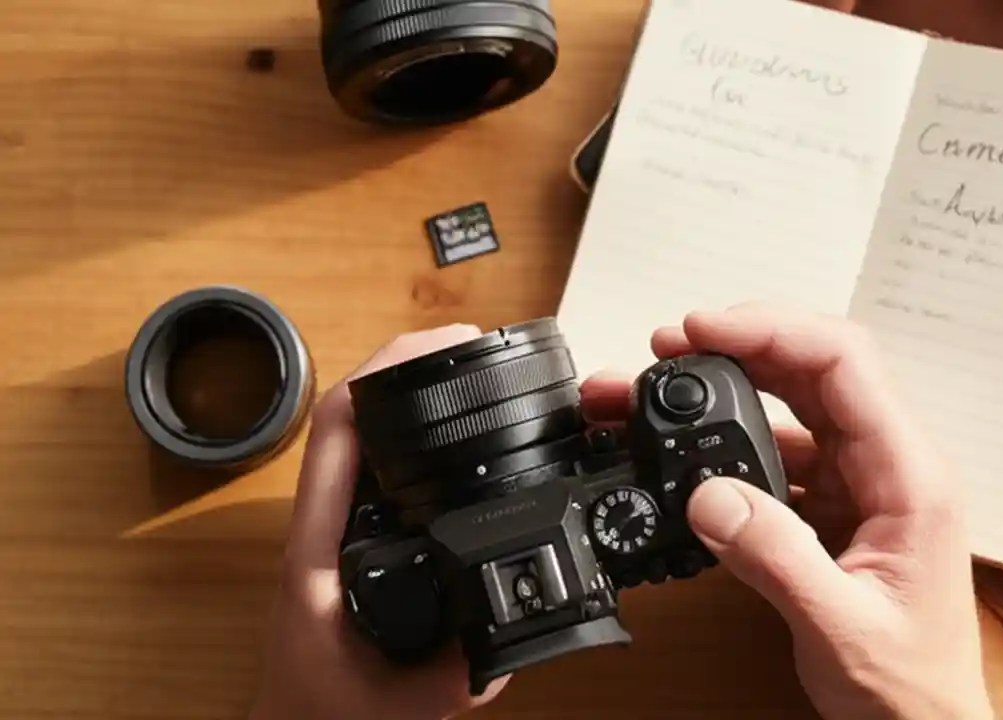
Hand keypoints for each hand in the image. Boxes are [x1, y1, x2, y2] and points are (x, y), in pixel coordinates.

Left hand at [250, 325, 509, 719]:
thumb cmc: (326, 715)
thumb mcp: (402, 704)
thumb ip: (455, 674)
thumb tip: (508, 636)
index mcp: (319, 548)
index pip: (339, 432)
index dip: (386, 373)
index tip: (437, 344)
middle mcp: (323, 526)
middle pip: (350, 413)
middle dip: (405, 363)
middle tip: (466, 338)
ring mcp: (336, 528)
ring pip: (362, 434)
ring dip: (405, 390)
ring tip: (462, 363)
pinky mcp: (353, 538)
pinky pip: (378, 466)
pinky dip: (410, 431)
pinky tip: (450, 430)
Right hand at [581, 306, 993, 719]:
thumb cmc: (910, 685)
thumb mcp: (841, 627)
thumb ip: (776, 558)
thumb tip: (710, 494)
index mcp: (910, 475)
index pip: (844, 362)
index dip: (771, 330)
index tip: (705, 330)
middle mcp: (890, 463)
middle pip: (813, 365)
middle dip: (739, 342)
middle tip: (670, 344)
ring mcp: (864, 479)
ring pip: (794, 400)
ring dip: (730, 382)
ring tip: (665, 379)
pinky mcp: (838, 501)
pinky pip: (783, 444)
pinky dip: (731, 433)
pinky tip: (691, 439)